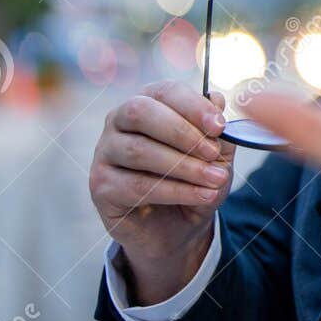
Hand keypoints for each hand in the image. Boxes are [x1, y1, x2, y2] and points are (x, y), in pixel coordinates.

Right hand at [90, 81, 234, 302]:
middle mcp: (119, 121)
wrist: (176, 228)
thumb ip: (216, 131)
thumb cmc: (194, 180)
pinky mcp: (100, 185)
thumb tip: (217, 99)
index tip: (220, 127)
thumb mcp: (215, 157)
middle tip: (213, 153)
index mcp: (149, 102)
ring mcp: (105, 152)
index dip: (193, 106)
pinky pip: (137, 185)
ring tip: (216, 180)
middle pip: (140, 112)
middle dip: (182, 132)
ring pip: (139, 151)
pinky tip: (203, 195)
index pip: (165, 91)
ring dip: (184, 166)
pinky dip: (176, 191)